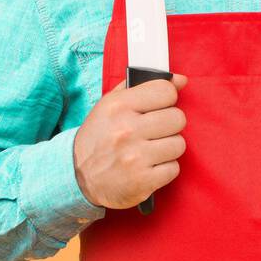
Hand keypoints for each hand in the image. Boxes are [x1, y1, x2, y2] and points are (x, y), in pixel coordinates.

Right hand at [73, 73, 187, 208]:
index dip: (167, 99)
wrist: (78, 176)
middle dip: (169, 125)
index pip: (166, 91)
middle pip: (178, 118)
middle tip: (155, 131)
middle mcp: (126, 130)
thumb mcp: (112, 104)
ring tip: (151, 150)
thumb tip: (181, 80)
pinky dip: (164, 169)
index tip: (159, 107)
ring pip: (179, 144)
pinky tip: (149, 167)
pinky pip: (173, 169)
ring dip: (168, 148)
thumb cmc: (100, 136)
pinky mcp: (142, 181)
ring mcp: (134, 157)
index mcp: (118, 106)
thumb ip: (145, 86)